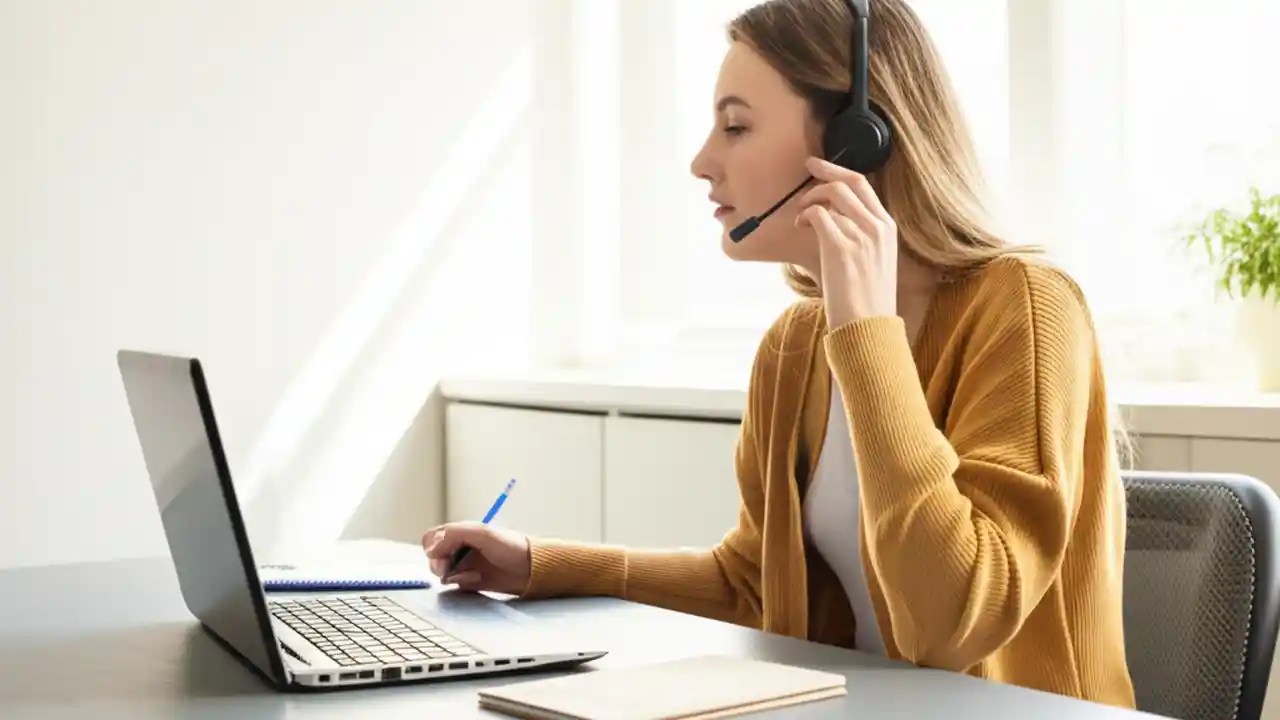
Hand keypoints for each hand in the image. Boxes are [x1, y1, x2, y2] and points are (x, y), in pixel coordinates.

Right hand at [422, 522, 530, 594]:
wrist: (531, 569)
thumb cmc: (511, 546)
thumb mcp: (482, 533)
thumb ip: (454, 534)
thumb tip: (431, 550)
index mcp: (461, 532)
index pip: (433, 537)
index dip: (432, 547)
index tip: (441, 555)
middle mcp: (460, 547)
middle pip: (434, 556)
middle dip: (438, 564)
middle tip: (448, 570)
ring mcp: (464, 564)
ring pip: (442, 572)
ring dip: (451, 574)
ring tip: (471, 575)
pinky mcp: (469, 581)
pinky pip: (453, 584)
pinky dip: (459, 584)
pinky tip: (474, 581)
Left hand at [795, 156, 897, 328]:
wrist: (868, 326)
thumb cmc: (866, 300)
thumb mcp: (874, 260)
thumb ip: (860, 235)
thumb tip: (832, 216)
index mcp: (888, 228)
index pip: (864, 186)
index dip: (839, 171)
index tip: (821, 167)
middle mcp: (877, 227)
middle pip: (849, 182)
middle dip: (825, 170)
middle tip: (808, 167)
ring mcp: (861, 235)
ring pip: (831, 196)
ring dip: (809, 201)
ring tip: (801, 217)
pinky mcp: (841, 247)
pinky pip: (819, 214)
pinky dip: (805, 215)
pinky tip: (801, 226)